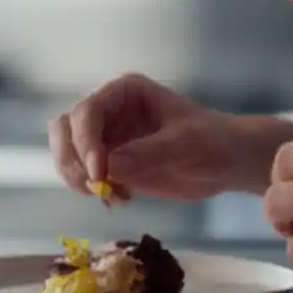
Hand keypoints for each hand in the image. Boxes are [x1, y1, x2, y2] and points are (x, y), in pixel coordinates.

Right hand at [48, 73, 292, 201]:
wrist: (227, 162)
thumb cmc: (212, 142)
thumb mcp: (186, 144)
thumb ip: (149, 153)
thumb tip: (109, 167)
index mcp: (125, 93)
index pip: (88, 112)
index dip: (85, 142)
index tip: (100, 173)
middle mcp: (110, 111)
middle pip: (65, 128)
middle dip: (72, 159)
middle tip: (94, 186)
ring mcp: (107, 138)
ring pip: (67, 152)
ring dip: (76, 177)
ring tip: (107, 195)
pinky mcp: (110, 164)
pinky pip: (83, 175)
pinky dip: (90, 190)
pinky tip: (120, 199)